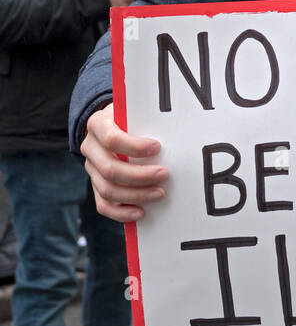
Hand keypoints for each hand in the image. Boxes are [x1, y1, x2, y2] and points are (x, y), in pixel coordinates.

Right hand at [81, 102, 168, 222]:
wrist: (113, 127)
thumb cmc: (131, 119)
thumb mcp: (135, 113)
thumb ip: (147, 121)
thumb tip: (175, 136)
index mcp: (98, 125)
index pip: (111, 139)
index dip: (135, 147)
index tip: (158, 148)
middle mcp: (90, 148)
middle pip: (110, 169)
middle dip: (140, 176)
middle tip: (165, 174)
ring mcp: (91, 169)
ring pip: (107, 190)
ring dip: (136, 195)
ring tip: (160, 193)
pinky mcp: (96, 185)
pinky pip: (103, 205)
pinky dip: (122, 212)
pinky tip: (141, 212)